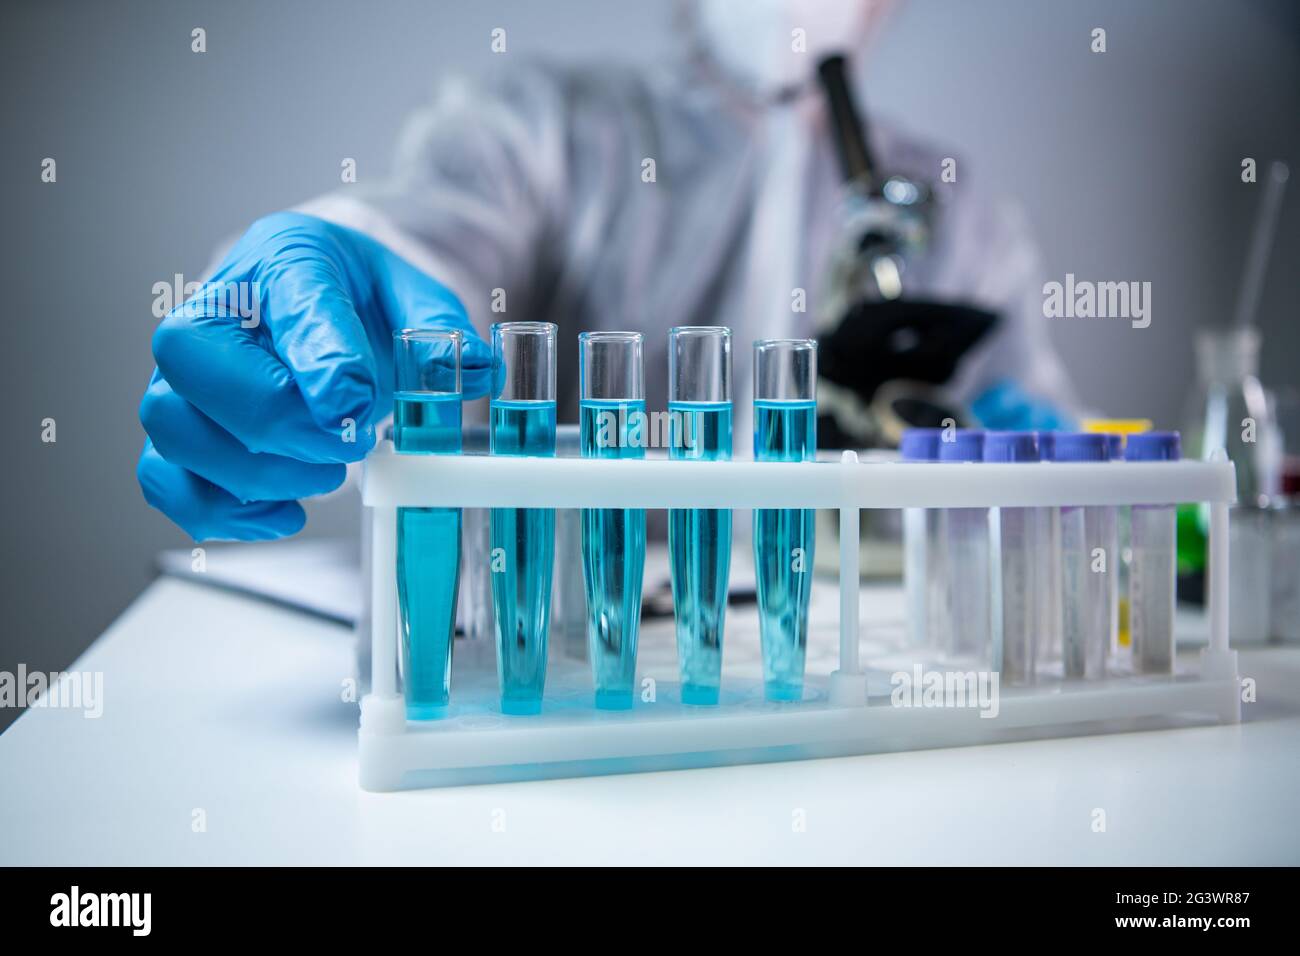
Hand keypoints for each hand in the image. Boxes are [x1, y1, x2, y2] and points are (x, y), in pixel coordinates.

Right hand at [139, 211, 487, 539]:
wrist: (320, 306)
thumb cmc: (359, 301)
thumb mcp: (413, 298)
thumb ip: (440, 331)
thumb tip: (472, 367)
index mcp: (284, 259)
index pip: (290, 302)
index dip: (322, 361)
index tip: (357, 409)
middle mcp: (214, 311)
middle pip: (195, 362)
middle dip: (279, 420)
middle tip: (346, 441)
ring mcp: (185, 374)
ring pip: (173, 427)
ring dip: (252, 470)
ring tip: (323, 475)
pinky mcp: (181, 430)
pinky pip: (165, 479)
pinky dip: (220, 512)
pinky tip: (285, 514)